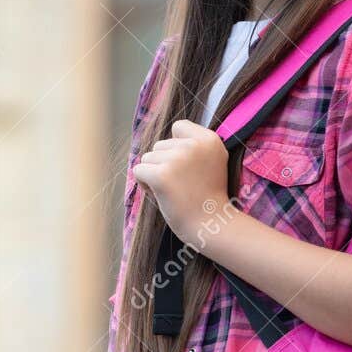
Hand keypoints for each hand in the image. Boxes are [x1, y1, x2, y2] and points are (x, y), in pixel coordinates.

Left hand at [129, 119, 231, 246]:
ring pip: (148, 158)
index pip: (179, 127)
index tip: (190, 167)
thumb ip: (193, 145)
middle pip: (160, 144)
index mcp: (210, 139)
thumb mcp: (212, 161)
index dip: (177, 146)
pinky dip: (144, 184)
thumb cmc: (207, 196)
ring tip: (174, 191)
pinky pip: (138, 171)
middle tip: (183, 185)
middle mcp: (194, 145)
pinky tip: (161, 195)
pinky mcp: (161, 176)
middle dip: (164, 163)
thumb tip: (161, 142)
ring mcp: (177, 159)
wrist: (212, 225)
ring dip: (154, 174)